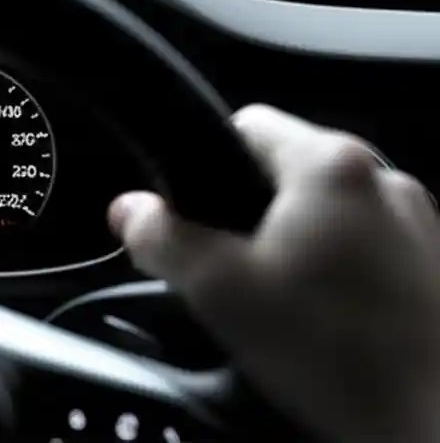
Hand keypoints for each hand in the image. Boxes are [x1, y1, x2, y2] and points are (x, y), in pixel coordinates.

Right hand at [108, 105, 439, 442]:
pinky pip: (371, 251)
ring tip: (288, 309)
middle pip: (289, 176)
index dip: (205, 165)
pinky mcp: (437, 267)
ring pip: (331, 217)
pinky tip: (332, 325)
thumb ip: (162, 239)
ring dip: (303, 250)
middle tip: (236, 277)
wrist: (428, 422)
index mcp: (331, 166)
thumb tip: (130, 211)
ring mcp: (422, 223)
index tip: (194, 213)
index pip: (247, 125)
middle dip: (254, 220)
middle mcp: (386, 180)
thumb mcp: (217, 292)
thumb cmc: (335, 355)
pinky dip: (344, 276)